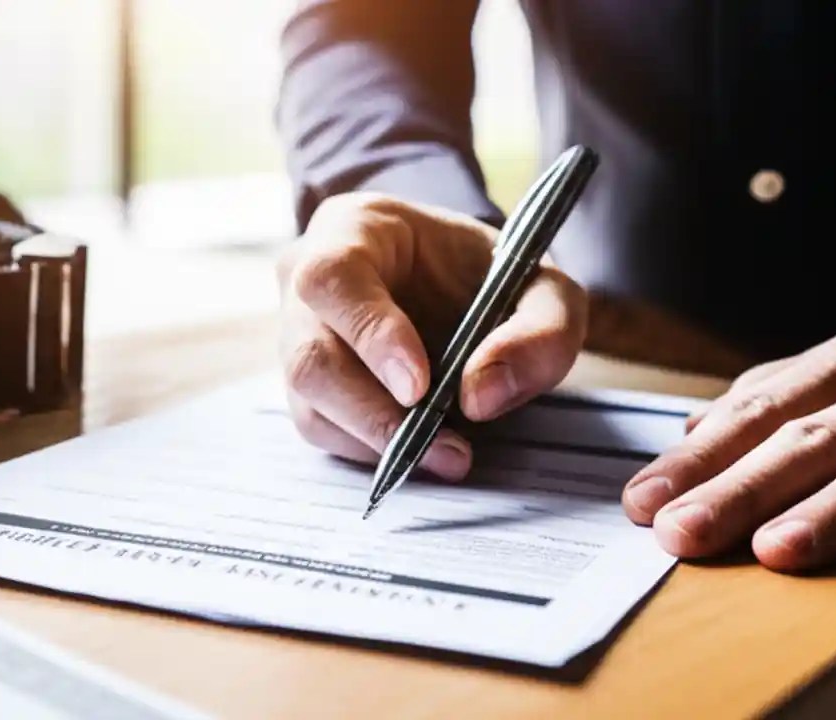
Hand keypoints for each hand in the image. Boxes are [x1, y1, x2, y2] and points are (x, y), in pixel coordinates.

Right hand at [276, 192, 587, 479]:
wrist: (459, 285)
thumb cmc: (487, 275)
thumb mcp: (540, 286)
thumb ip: (539, 331)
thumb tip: (480, 397)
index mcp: (352, 229)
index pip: (333, 278)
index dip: (371, 335)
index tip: (420, 387)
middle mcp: (304, 281)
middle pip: (310, 356)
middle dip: (374, 411)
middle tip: (446, 445)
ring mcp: (295, 336)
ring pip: (309, 403)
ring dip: (377, 440)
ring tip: (447, 455)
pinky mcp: (305, 386)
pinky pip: (320, 429)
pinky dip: (371, 448)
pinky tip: (419, 448)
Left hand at [622, 318, 835, 571]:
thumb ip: (788, 393)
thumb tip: (695, 426)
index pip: (758, 408)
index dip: (697, 456)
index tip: (640, 498)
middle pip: (799, 432)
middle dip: (729, 484)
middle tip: (668, 529)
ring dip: (808, 507)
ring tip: (749, 548)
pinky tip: (822, 544)